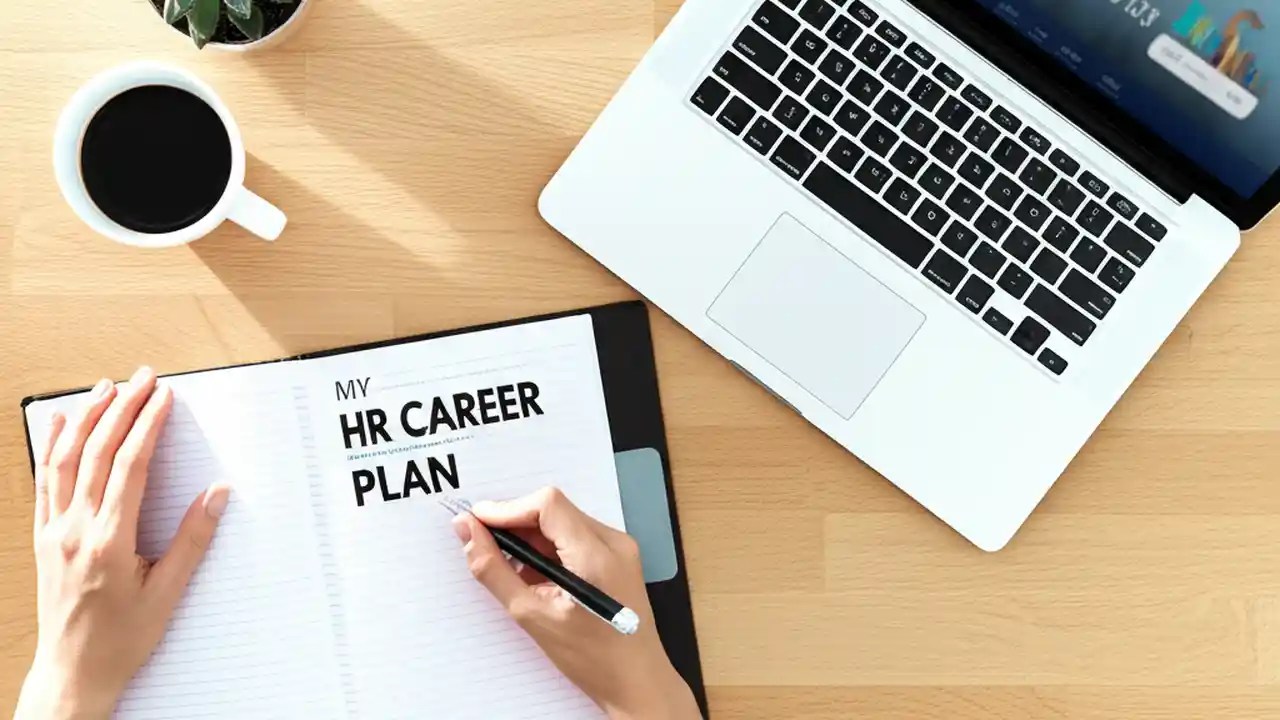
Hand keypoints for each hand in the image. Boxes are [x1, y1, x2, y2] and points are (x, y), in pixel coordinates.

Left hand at [15, 367, 229, 719]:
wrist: (73, 672)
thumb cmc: (123, 638)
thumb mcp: (168, 594)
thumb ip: (193, 540)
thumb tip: (217, 493)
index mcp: (108, 541)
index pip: (129, 466)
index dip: (148, 425)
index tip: (164, 397)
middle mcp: (74, 530)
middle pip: (96, 452)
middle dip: (122, 408)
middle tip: (144, 378)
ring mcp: (53, 531)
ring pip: (64, 460)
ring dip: (87, 418)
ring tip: (107, 388)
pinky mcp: (42, 537)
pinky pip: (44, 481)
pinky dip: (53, 446)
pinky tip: (62, 422)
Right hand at [453, 488, 699, 719]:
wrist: (637, 682)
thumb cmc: (592, 659)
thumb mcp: (533, 616)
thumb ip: (494, 570)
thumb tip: (467, 532)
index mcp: (597, 554)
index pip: (547, 505)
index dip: (507, 509)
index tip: (476, 524)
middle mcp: (614, 542)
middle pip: (554, 510)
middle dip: (515, 524)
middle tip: (486, 547)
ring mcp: (620, 548)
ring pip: (563, 522)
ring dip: (531, 539)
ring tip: (511, 571)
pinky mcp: (618, 557)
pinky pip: (576, 538)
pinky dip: (549, 550)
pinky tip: (536, 577)